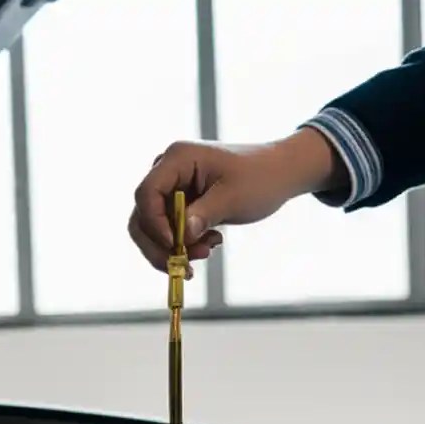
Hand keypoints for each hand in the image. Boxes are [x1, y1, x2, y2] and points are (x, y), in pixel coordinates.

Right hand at [127, 127, 346, 272]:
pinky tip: (209, 244)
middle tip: (186, 264)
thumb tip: (181, 237)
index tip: (175, 246)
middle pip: (143, 215)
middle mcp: (167, 170)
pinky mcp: (179, 202)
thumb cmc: (261, 177)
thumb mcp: (233, 198)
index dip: (155, 224)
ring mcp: (172, 186)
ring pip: (152, 227)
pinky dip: (183, 244)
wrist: (281, 173)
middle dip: (161, 245)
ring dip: (173, 248)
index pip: (146, 194)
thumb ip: (204, 215)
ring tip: (206, 252)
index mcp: (177, 158)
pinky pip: (168, 229)